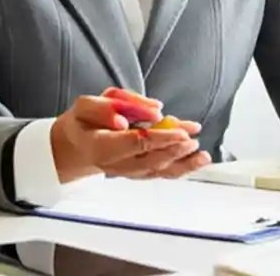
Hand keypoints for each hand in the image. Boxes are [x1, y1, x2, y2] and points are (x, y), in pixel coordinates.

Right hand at [50, 90, 210, 182]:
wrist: (76, 146)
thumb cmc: (83, 123)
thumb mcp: (86, 105)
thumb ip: (109, 107)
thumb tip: (136, 116)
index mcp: (100, 146)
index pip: (133, 143)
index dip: (157, 138)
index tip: (178, 132)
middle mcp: (115, 164)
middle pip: (148, 161)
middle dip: (172, 151)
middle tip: (191, 140)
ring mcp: (127, 171)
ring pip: (157, 171)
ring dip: (182, 165)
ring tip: (203, 156)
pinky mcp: (138, 172)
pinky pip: (160, 173)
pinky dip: (181, 168)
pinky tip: (198, 160)